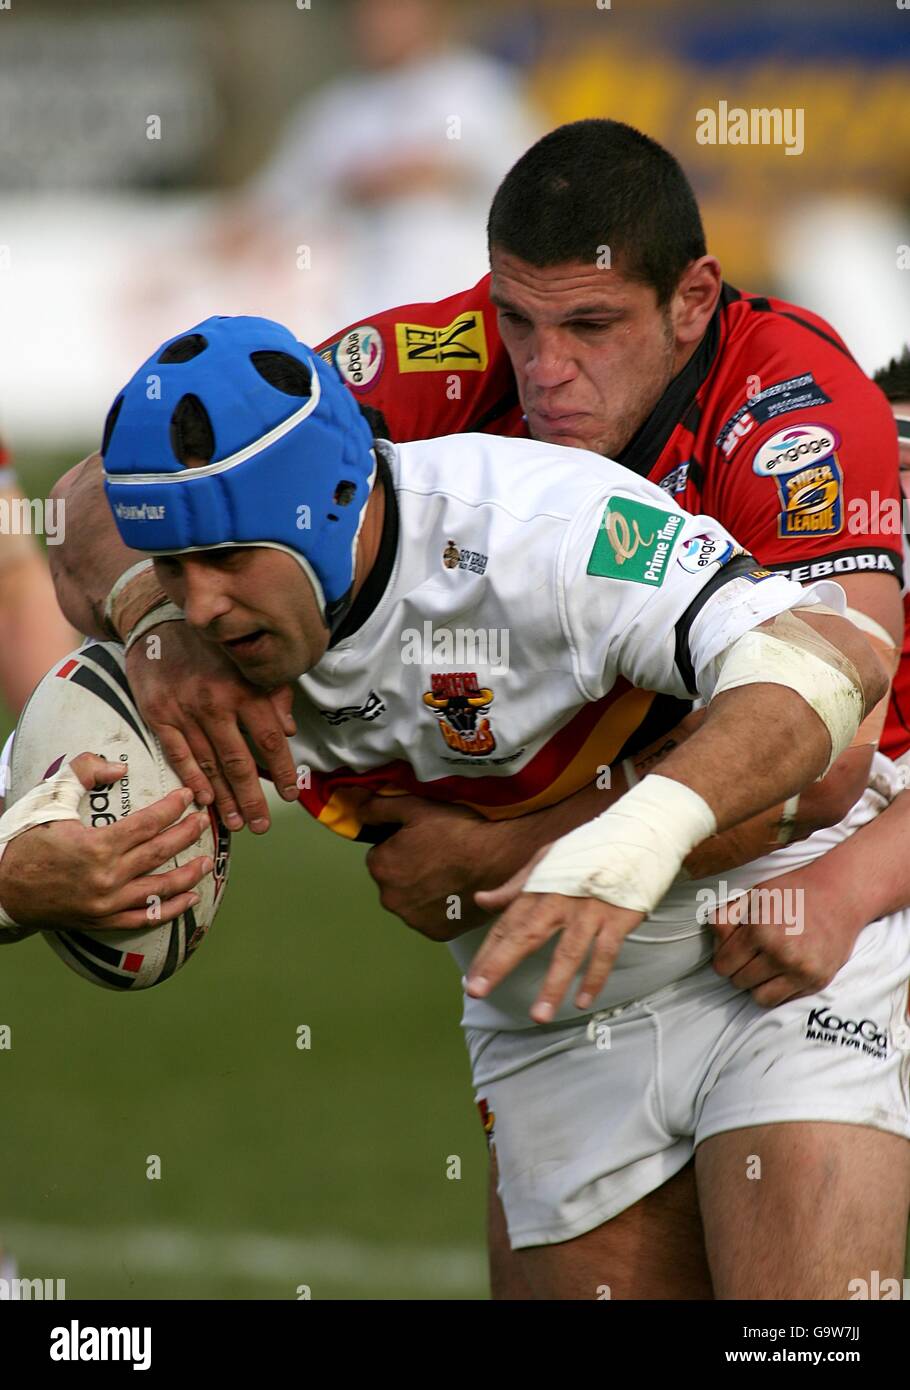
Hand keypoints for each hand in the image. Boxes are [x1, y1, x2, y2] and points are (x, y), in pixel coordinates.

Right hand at [0, 753, 210, 930]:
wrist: (1, 887)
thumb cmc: (25, 839)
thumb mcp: (50, 797)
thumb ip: (83, 772)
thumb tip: (120, 769)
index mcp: (96, 846)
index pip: (147, 824)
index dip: (172, 808)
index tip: (188, 796)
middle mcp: (106, 877)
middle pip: (160, 853)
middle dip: (187, 834)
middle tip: (205, 820)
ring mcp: (106, 903)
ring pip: (159, 888)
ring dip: (188, 874)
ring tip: (207, 860)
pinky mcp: (103, 921)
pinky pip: (145, 918)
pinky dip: (170, 910)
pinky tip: (189, 898)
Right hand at [126, 621, 299, 832]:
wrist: (156, 622)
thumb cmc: (211, 645)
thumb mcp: (248, 661)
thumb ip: (273, 694)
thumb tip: (290, 731)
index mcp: (245, 688)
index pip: (270, 739)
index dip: (283, 770)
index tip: (291, 793)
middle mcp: (216, 703)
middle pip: (240, 761)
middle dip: (252, 799)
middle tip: (261, 826)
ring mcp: (184, 711)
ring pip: (209, 764)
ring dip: (224, 798)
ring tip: (235, 824)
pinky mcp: (158, 715)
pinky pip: (178, 755)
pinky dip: (191, 779)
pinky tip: (203, 800)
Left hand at [361, 795, 503, 939]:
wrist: (500, 857)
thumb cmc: (460, 830)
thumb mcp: (415, 806)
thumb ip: (379, 808)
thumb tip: (358, 811)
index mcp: (381, 867)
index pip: (380, 856)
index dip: (401, 846)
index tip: (422, 841)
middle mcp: (392, 899)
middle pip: (395, 881)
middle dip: (409, 870)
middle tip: (438, 855)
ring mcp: (415, 919)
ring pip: (413, 901)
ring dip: (424, 890)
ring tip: (451, 872)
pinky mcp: (437, 932)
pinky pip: (432, 918)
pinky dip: (440, 907)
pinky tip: (457, 889)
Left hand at [469, 854, 643, 1022]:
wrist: (638, 833)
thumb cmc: (587, 850)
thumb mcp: (547, 859)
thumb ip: (515, 886)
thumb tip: (481, 900)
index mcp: (540, 885)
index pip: (506, 924)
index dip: (487, 953)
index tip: (471, 981)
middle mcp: (561, 899)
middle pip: (526, 935)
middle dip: (500, 963)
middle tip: (478, 991)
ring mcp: (590, 910)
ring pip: (568, 952)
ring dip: (552, 985)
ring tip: (538, 1016)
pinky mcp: (618, 918)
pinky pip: (604, 954)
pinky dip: (594, 978)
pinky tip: (582, 1002)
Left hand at [709, 859, 865, 1006]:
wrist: (839, 895)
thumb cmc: (791, 892)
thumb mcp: (752, 895)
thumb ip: (726, 918)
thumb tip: (714, 942)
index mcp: (760, 930)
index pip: (722, 965)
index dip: (723, 957)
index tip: (732, 950)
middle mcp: (781, 953)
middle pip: (739, 982)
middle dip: (740, 969)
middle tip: (752, 954)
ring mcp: (801, 970)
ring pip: (760, 998)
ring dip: (758, 984)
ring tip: (766, 964)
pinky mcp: (818, 981)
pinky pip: (784, 1000)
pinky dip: (779, 989)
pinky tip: (784, 969)